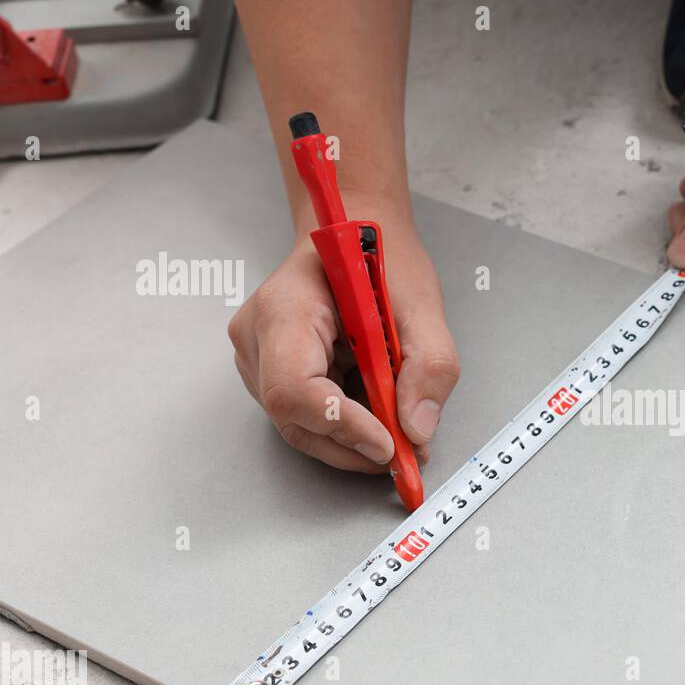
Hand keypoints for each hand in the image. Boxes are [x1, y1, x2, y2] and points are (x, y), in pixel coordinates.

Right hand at [228, 194, 459, 470]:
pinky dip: (345, 427)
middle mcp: (256, 336)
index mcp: (286, 309)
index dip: (342, 425)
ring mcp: (256, 357)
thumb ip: (428, 365)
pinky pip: (304, 416)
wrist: (353, 234)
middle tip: (407, 450)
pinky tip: (376, 412)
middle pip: (294, 418)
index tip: (389, 443)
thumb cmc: (378, 256)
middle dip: (354, 443)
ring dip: (353, 439)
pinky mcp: (268, 372)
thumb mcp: (422, 304)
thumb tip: (417, 428)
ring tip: (398, 429)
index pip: (295, 388)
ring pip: (300, 426)